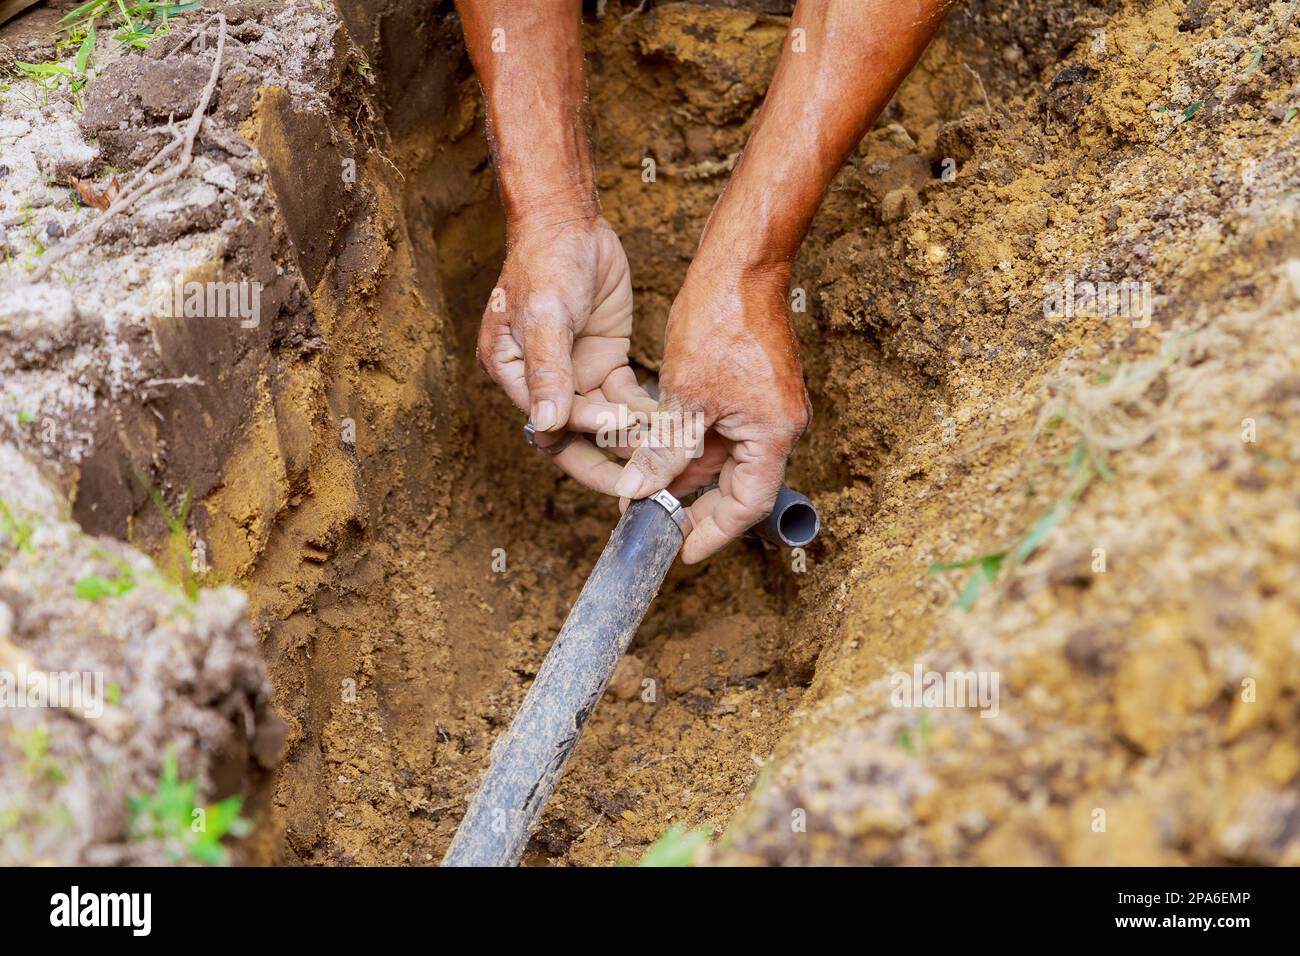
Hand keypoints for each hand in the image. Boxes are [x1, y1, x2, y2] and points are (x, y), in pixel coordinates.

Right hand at [477, 212, 655, 492]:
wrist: (569, 220)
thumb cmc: (545, 261)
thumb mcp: (545, 315)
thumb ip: (548, 372)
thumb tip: (545, 425)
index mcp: (511, 374)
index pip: (548, 424)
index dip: (582, 436)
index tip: (620, 434)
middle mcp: (542, 382)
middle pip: (574, 437)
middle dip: (608, 459)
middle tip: (645, 480)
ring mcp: (575, 374)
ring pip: (604, 423)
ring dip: (632, 436)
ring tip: (666, 448)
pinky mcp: (604, 361)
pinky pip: (624, 399)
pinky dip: (645, 412)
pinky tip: (673, 420)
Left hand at [613, 260, 811, 562]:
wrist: (742, 263)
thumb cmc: (722, 319)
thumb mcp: (684, 396)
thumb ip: (666, 450)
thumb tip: (641, 491)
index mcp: (773, 434)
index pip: (746, 504)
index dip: (713, 533)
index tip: (681, 552)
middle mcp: (777, 425)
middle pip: (735, 484)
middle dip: (692, 503)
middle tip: (652, 520)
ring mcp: (766, 406)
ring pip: (722, 455)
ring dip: (684, 471)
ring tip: (642, 486)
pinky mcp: (751, 387)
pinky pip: (721, 429)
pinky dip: (690, 441)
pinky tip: (655, 447)